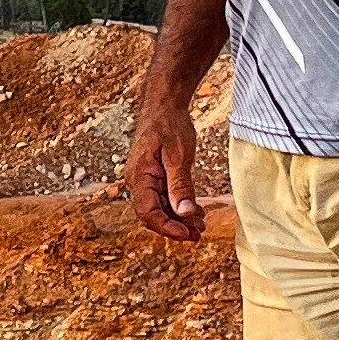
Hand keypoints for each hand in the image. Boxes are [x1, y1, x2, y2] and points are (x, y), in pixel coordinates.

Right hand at [126, 101, 205, 240]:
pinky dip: (179, 206)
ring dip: (180, 218)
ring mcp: (146, 180)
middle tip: (199, 233)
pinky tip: (196, 211)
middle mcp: (138, 182)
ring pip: (161, 208)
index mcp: (138, 177)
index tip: (188, 234)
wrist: (164, 104)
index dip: (167, 227)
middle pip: (154, 215)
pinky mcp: (155, 176)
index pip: (148, 213)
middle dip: (176, 226)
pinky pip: (165, 198)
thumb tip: (185, 213)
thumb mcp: (178, 156)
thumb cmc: (169, 125)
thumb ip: (181, 186)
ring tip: (201, 224)